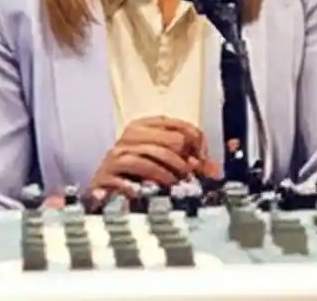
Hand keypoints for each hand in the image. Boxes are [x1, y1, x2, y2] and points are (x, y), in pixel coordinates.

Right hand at [89, 116, 207, 196]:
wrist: (101, 192)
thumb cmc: (133, 175)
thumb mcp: (162, 164)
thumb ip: (188, 163)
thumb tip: (214, 170)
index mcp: (144, 126)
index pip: (177, 125)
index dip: (196, 142)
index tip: (202, 159)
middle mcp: (129, 136)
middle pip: (167, 141)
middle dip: (184, 161)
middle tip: (190, 176)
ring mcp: (117, 154)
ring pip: (150, 155)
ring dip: (168, 173)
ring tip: (176, 185)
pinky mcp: (107, 173)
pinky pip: (129, 174)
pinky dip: (145, 182)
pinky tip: (154, 191)